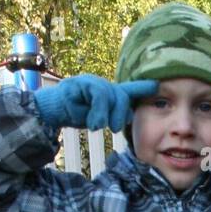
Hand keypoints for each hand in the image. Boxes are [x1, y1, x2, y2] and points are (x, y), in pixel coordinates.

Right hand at [32, 75, 157, 132]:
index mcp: (108, 94)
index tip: (157, 84)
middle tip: (115, 129)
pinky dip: (97, 111)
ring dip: (106, 116)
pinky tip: (92, 122)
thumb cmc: (76, 113)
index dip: (142, 87)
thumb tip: (129, 115)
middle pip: (121, 96)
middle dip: (121, 113)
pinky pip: (98, 96)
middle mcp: (102, 85)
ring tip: (98, 126)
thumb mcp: (98, 117)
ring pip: (109, 96)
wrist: (53, 110)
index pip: (128, 90)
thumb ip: (113, 116)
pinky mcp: (81, 83)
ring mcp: (91, 82)